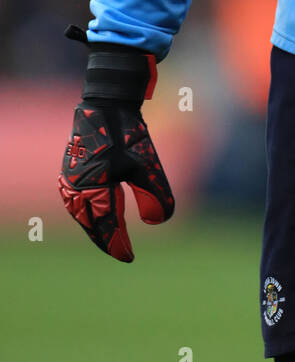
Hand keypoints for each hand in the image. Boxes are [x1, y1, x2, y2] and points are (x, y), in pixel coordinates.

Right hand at [58, 29, 173, 261]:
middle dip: (106, 239)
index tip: (129, 257)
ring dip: (96, 227)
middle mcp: (75, 188)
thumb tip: (158, 222)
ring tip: (111, 238)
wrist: (107, 103)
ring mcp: (69, 180)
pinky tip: (100, 215)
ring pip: (82, 214)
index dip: (117, 243)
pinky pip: (78, 201)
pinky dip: (89, 212)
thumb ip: (154, 194)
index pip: (105, 225)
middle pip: (91, 224)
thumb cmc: (128, 133)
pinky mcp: (71, 172)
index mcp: (92, 188)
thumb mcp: (147, 164)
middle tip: (122, 252)